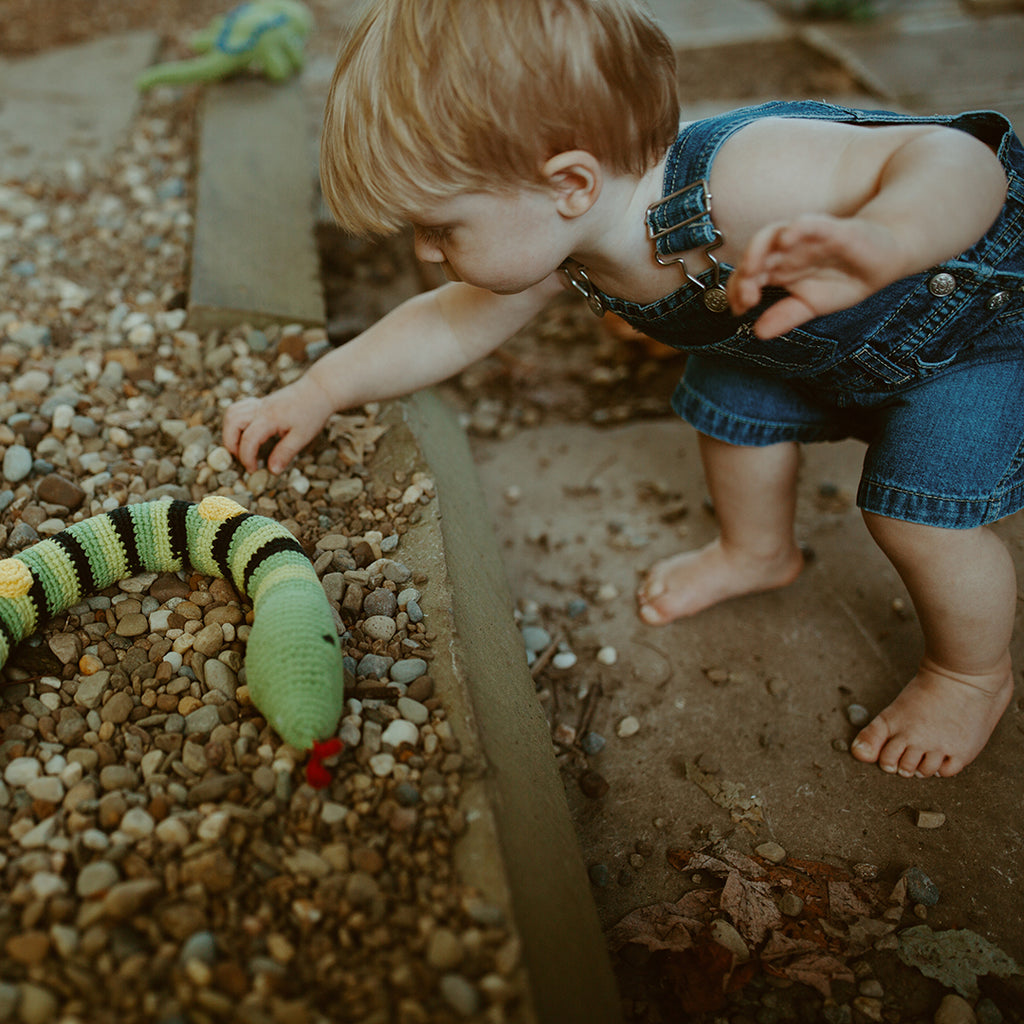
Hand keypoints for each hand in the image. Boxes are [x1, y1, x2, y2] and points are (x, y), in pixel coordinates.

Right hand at [222, 376, 334, 474]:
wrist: (319, 390)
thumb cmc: (312, 413)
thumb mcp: (302, 437)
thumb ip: (285, 453)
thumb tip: (272, 471)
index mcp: (269, 418)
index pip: (248, 440)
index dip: (246, 458)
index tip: (253, 469)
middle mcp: (260, 409)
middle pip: (232, 423)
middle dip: (231, 444)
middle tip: (242, 459)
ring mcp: (258, 403)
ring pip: (231, 413)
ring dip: (230, 432)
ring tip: (241, 448)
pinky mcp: (260, 402)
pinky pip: (238, 408)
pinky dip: (235, 422)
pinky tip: (245, 433)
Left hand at [727, 214, 905, 337]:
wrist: (885, 259)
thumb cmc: (845, 279)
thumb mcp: (812, 304)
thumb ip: (786, 316)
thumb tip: (758, 333)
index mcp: (779, 268)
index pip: (747, 275)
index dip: (737, 290)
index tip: (739, 310)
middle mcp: (787, 250)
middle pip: (755, 254)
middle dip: (745, 273)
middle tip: (747, 296)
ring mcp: (806, 237)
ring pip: (773, 234)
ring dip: (760, 250)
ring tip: (754, 268)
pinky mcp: (832, 228)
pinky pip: (810, 223)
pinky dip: (797, 228)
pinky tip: (787, 238)